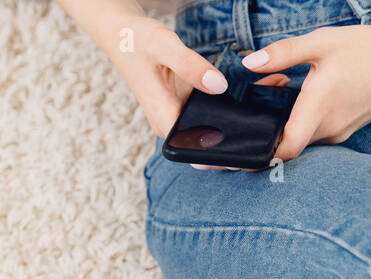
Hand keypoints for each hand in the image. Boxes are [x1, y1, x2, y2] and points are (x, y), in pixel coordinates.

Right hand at [56, 0, 228, 136]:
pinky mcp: (174, 110)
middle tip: (247, 136)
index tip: (235, 143)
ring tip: (242, 125)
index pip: (187, 145)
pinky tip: (228, 109)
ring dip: (218, 131)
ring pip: (196, 135)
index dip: (211, 148)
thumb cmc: (139, 41)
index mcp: (159, 112)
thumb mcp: (165, 46)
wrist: (122, 38)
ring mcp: (168, 117)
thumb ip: (191, 66)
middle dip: (220, 144)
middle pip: (194, 145)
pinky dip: (212, 117)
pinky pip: (196, 121)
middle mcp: (163, 121)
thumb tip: (219, 86)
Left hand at [240, 24, 370, 161]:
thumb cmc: (370, 49)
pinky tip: (300, 92)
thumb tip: (248, 64)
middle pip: (286, 145)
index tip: (238, 150)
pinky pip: (314, 132)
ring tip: (280, 86)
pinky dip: (300, 118)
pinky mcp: (345, 129)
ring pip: (300, 137)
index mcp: (319, 108)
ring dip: (283, 120)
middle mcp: (328, 128)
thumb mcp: (322, 42)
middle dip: (265, 128)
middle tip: (255, 103)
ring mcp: (338, 133)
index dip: (259, 156)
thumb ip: (283, 53)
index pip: (285, 150)